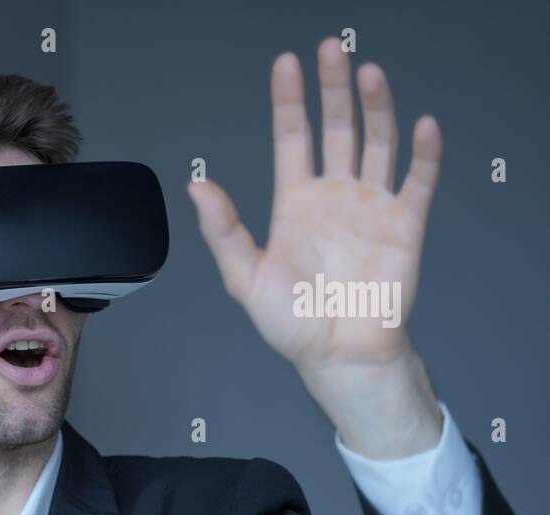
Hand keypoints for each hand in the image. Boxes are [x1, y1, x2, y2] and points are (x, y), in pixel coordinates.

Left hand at [189, 37, 444, 456]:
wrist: (337, 357)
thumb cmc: (291, 325)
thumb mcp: (245, 277)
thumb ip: (223, 229)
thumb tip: (197, 185)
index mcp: (295, 204)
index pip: (292, 139)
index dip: (289, 101)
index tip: (286, 65)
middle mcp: (334, 197)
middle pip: (336, 128)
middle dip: (333, 89)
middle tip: (331, 50)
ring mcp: (371, 207)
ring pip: (377, 143)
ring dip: (375, 108)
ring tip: (369, 73)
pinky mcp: (405, 225)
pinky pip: (418, 181)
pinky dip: (423, 153)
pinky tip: (421, 125)